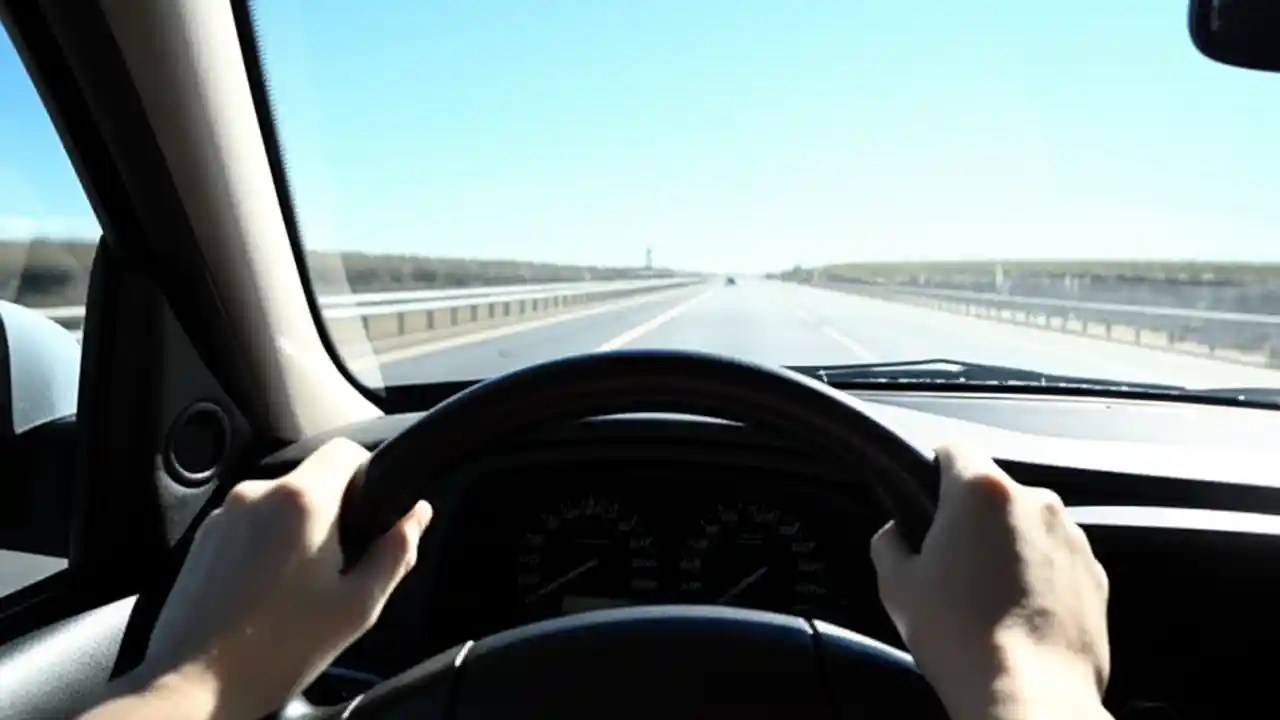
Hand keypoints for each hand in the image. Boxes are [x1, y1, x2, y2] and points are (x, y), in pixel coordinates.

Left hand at [85, 438, 431, 719]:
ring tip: (301, 590)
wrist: (194, 685)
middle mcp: (258, 495)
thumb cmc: (278, 649)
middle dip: (336, 515)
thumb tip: (417, 516)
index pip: (347, 450)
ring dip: (300, 534)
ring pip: (282, 506)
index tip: (376, 513)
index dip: (371, 474)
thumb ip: (396, 552)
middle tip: (343, 567)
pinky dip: (268, 548)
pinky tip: (269, 595)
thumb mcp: (357, 606)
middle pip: (315, 482)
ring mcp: (224, 516)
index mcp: (302, 502)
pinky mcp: (203, 540)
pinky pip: (252, 526)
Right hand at [870, 444, 1110, 719]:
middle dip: (970, 518)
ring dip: (1006, 547)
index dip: (930, 470)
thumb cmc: (961, 638)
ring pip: (1026, 525)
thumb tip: (896, 535)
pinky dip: (1038, 576)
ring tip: (984, 597)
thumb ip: (889, 542)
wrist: (1028, 694)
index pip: (951, 449)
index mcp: (981, 491)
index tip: (924, 496)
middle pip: (991, 491)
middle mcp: (1035, 501)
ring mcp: (1072, 537)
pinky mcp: (1095, 573)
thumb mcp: (895, 584)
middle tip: (947, 564)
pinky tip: (1015, 613)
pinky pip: (1056, 559)